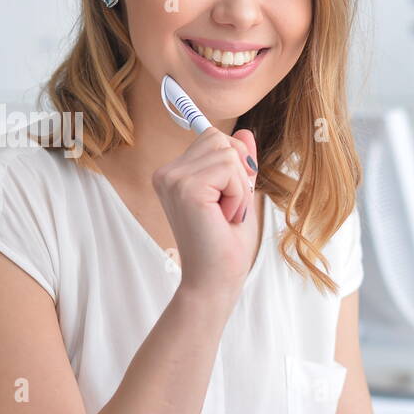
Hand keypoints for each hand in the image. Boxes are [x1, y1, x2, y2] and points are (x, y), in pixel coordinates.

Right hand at [153, 127, 259, 297]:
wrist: (214, 281)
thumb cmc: (226, 246)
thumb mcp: (238, 196)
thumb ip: (239, 165)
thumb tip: (246, 132)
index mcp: (174, 173)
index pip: (214, 138)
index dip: (235, 167)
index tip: (226, 202)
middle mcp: (167, 173)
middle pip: (222, 140)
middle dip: (239, 176)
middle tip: (227, 211)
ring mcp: (173, 179)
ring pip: (229, 153)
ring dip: (240, 189)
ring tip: (225, 216)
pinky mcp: (186, 188)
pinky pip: (230, 169)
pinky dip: (238, 195)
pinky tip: (224, 218)